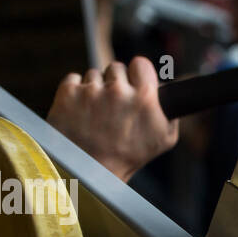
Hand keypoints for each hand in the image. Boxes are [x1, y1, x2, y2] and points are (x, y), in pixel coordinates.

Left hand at [47, 57, 177, 182]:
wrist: (89, 173)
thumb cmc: (128, 158)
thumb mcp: (163, 140)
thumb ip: (169, 112)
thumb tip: (168, 93)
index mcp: (144, 98)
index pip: (141, 64)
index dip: (137, 74)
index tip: (134, 83)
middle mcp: (118, 90)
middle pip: (116, 68)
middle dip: (115, 84)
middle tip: (113, 107)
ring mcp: (90, 90)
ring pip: (94, 75)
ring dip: (94, 90)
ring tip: (95, 115)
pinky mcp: (67, 93)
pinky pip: (73, 80)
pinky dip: (75, 93)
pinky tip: (79, 112)